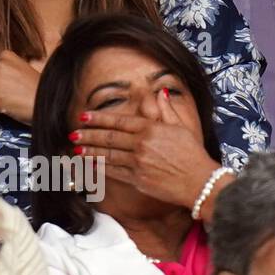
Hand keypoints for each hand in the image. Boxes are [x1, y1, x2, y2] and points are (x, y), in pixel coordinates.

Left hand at [73, 89, 222, 209]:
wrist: (201, 182)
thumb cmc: (193, 154)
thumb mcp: (181, 127)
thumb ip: (166, 110)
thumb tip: (159, 92)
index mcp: (151, 129)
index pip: (119, 121)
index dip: (99, 119)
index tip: (84, 116)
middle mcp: (142, 144)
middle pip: (109, 138)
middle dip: (88, 135)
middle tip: (73, 133)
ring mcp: (138, 163)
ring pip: (108, 155)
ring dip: (90, 151)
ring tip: (76, 149)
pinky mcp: (138, 180)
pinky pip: (114, 172)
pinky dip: (100, 167)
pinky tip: (90, 164)